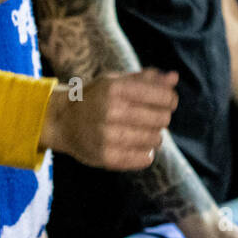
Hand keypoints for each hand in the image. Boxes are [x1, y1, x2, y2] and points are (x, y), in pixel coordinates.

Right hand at [40, 68, 178, 169]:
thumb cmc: (96, 97)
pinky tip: (138, 146)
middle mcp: (110, 111)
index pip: (163, 96)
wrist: (62, 121)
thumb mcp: (116, 81)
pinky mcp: (105, 157)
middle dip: (162, 118)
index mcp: (115, 88)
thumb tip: (174, 78)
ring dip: (155, 136)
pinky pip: (143, 159)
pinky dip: (146, 153)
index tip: (166, 102)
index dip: (170, 99)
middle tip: (153, 117)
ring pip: (155, 139)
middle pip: (162, 119)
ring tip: (143, 131)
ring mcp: (107, 136)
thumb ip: (147, 79)